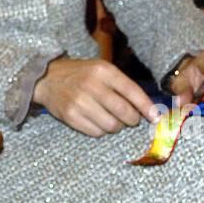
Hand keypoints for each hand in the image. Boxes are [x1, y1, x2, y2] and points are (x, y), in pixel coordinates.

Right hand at [32, 56, 161, 136]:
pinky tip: (96, 120)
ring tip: (110, 118)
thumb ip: (123, 86)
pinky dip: (101, 130)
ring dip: (116, 126)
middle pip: (124, 112)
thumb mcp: (101, 70)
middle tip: (130, 118)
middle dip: (132, 119)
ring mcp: (79, 101)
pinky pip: (96, 132)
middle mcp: (92, 85)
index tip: (156, 118)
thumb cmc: (81, 74)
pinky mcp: (70, 116)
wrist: (47, 78)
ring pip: (111, 126)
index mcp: (103, 70)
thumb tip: (149, 109)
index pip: (132, 91)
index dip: (147, 107)